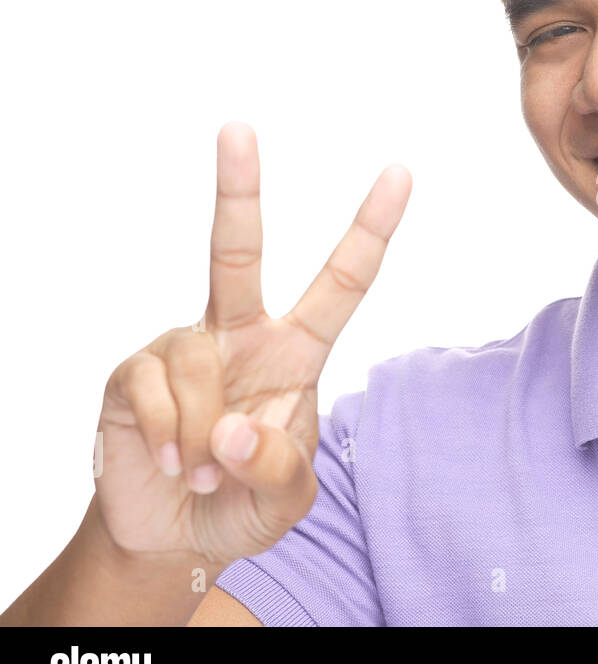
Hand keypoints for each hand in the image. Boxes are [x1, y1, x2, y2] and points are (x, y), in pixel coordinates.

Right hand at [94, 122, 410, 565]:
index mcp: (297, 350)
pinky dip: (172, 440)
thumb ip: (280, 467)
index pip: (343, 282)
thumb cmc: (246, 500)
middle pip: (236, 252)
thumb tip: (231, 430)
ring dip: (208, 438)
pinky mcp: (131, 374)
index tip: (400, 172)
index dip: (371, 230)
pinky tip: (174, 464)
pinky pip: (155, 393)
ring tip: (207, 472)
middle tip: (237, 127)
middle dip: (237, 190)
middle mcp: (239, 335)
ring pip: (198, 368)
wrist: (177, 537)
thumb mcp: (288, 498)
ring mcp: (182, 349)